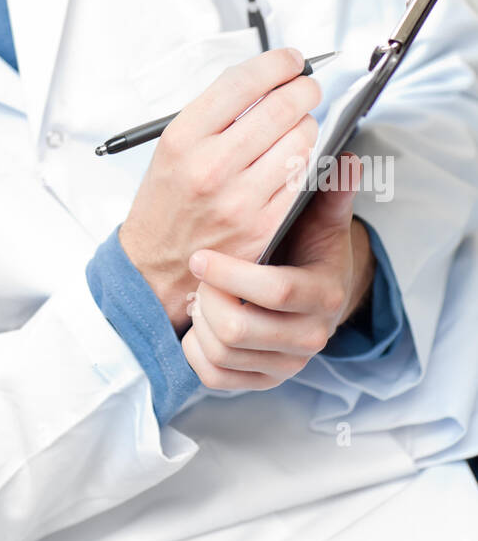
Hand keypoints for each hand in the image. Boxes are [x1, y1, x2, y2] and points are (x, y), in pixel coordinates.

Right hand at [119, 46, 320, 332]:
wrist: (155, 265)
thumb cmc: (166, 199)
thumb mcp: (172, 145)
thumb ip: (214, 113)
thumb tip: (263, 80)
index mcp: (184, 137)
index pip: (242, 83)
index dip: (276, 64)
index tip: (290, 60)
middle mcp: (210, 165)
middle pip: (279, 108)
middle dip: (303, 89)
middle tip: (307, 86)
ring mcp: (240, 198)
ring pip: (299, 141)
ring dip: (307, 125)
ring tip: (299, 123)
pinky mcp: (262, 225)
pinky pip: (301, 178)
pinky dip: (304, 160)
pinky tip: (295, 155)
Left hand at [181, 151, 372, 390]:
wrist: (309, 293)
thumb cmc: (306, 249)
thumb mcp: (321, 220)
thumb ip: (330, 190)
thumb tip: (344, 158)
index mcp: (323, 294)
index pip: (276, 292)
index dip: (233, 276)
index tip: (201, 256)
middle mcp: (308, 336)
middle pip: (240, 331)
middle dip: (209, 300)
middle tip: (198, 273)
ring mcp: (285, 364)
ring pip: (222, 354)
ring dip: (200, 321)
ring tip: (201, 293)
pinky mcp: (260, 382)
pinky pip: (213, 377)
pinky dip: (196, 351)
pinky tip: (201, 323)